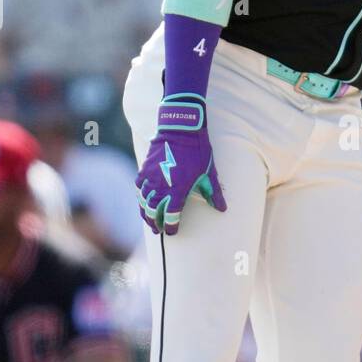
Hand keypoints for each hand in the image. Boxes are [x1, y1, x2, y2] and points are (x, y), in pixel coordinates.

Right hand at [136, 93, 225, 235]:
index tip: (172, 231)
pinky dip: (140, 196)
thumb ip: (214, 193)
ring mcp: (151, 178)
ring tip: (149, 219)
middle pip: (153, 212)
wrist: (181, 130)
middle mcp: (161, 187)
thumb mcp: (209, 173)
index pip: (171, 216)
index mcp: (177, 190)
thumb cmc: (197, 151)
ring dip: (146, 213)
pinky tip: (143, 200)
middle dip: (155, 223)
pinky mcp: (145, 169)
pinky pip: (139, 187)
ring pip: (144, 202)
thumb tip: (222, 209)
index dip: (171, 226)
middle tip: (159, 229)